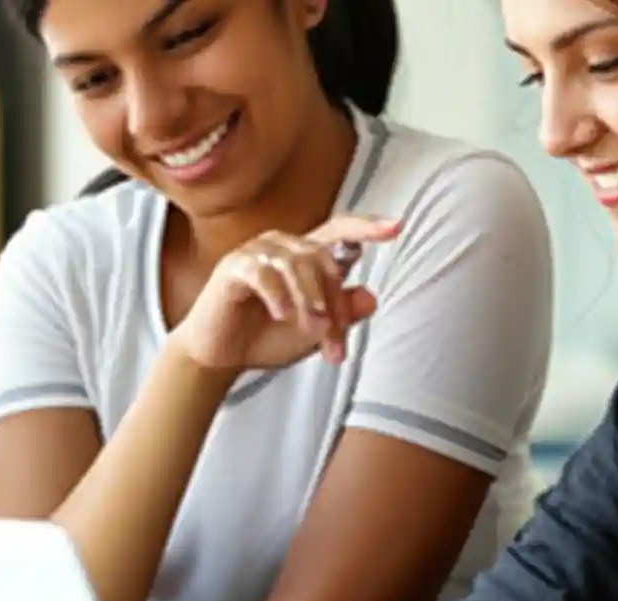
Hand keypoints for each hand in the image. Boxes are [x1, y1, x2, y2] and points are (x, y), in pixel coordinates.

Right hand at [168, 215, 400, 371]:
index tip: (396, 227)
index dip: (367, 227)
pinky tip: (280, 315)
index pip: (339, 231)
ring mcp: (256, 252)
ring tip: (309, 331)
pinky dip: (278, 296)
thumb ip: (342, 315)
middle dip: (334, 303)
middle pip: (324, 260)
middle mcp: (282, 245)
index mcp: (304, 254)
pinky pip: (265, 273)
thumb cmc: (264, 337)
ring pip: (298, 264)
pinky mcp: (234, 266)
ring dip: (310, 302)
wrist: (221, 356)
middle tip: (334, 342)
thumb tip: (371, 297)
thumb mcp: (314, 333)